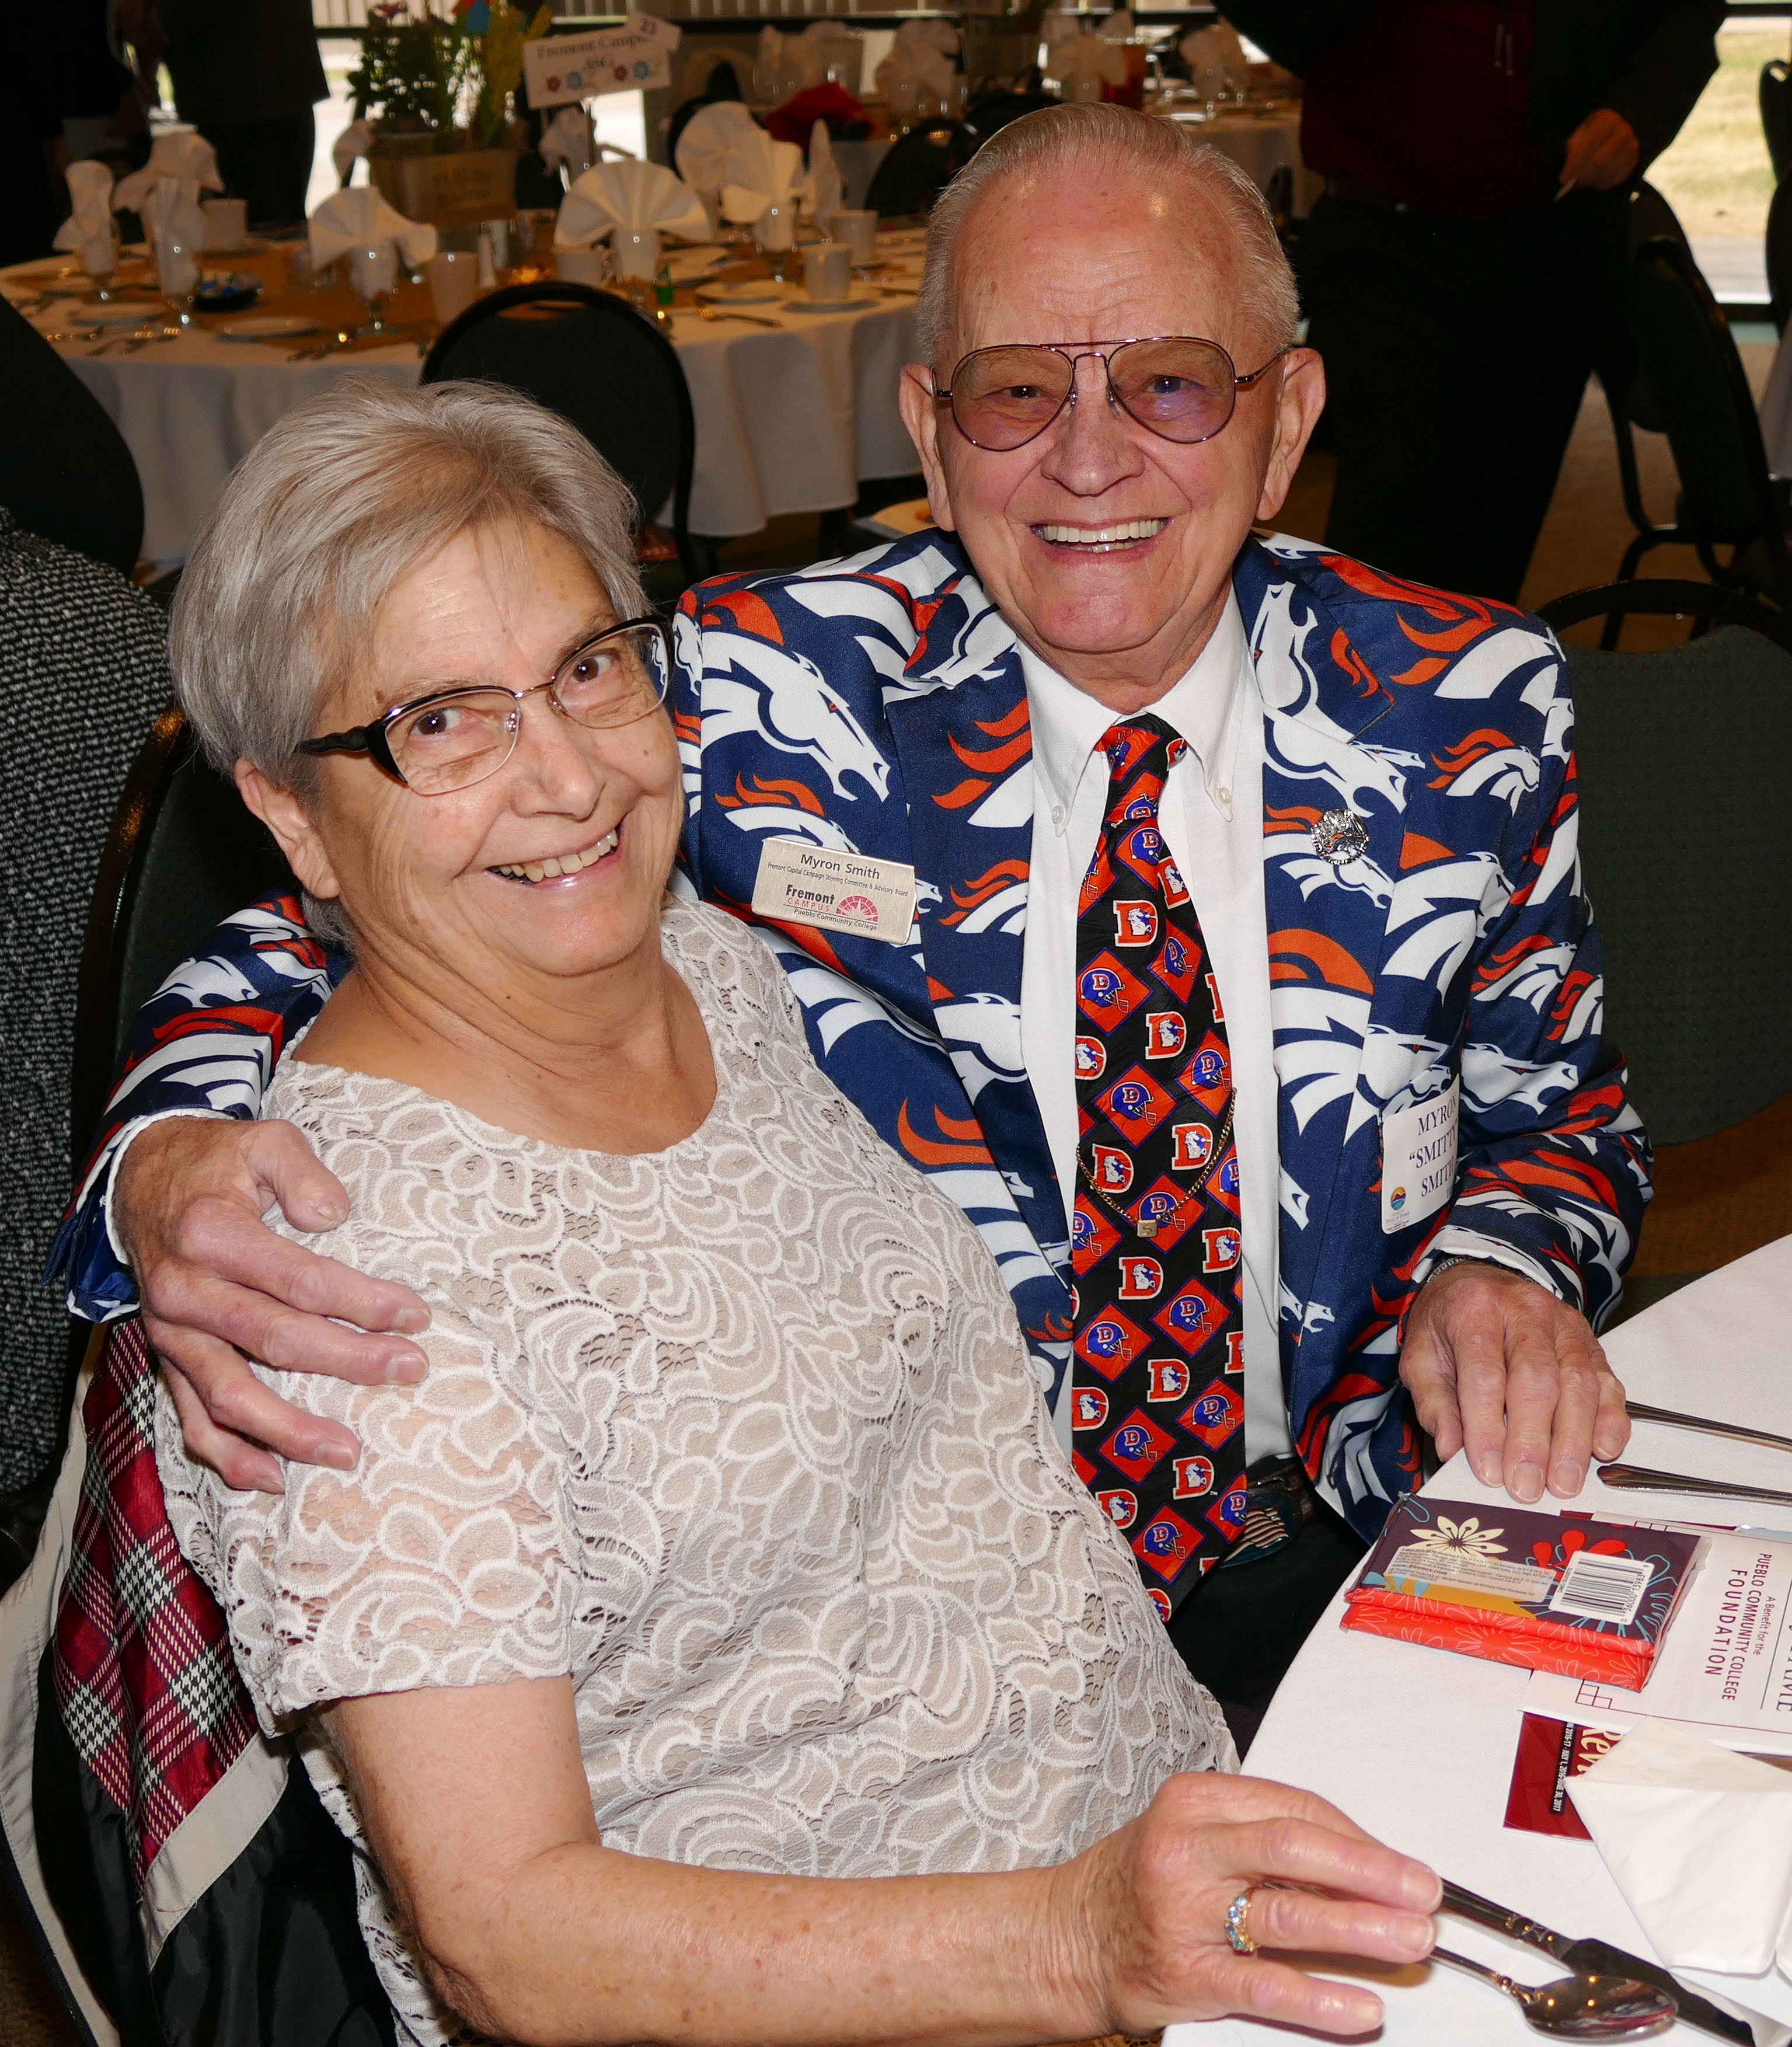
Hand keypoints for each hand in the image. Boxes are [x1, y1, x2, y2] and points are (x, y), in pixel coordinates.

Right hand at [113, 1117, 429, 1492]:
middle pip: (275, 1340)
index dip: (360, 1301)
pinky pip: (192, 1418)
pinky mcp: (168, 1358)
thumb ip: (302, 1171)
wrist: (139, 1182)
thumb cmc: (217, 1162)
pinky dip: (228, 1455)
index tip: (416, 1315)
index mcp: (212, 1235)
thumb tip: (334, 1215)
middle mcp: (186, 1291)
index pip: (299, 1279)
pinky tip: (272, 1479)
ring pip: (230, 1395)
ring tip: (348, 1452)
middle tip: (410, 1370)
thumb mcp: (262, 1139)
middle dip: (348, 1361)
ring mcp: (173, 1333)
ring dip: (289, 1431)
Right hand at [1063, 1772, 1439, 2036]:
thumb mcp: (1195, 1836)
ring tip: (1410, 1941)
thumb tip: (1361, 1868)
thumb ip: (1261, 1841)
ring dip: (1360, 1928)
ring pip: (1287, 1915)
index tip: (1405, 1866)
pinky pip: (1264, 1987)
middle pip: (1294, 1848)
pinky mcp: (1184, 1975)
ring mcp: (1183, 1913)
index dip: (1359, 1839)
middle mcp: (1188, 1850)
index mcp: (1196, 1802)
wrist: (1069, 1938)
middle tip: (1422, 1893)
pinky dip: (1319, 1998)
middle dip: (1370, 1872)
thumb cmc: (1143, 1881)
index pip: (1296, 1809)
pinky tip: (1361, 2007)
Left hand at [1399, 1261, 1627, 1501]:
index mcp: (1475, 1309)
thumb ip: (1435, 1403)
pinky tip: (1603, 1451)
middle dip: (1534, 1441)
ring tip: (1564, 1483)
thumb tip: (1451, 1451)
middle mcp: (1526, 1310)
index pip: (1485, 1374)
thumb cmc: (1448, 1327)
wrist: (1479, 1281)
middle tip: (1528, 1488)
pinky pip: (1608, 1382)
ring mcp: (1565, 1325)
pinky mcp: (1592, 1342)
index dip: (1487, 1427)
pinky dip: (1610, 1419)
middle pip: (1537, 1379)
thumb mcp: (1421, 1356)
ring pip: (1579, 1383)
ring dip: (1573, 1440)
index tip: (1488, 1472)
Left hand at [1560, 109, 1639, 192]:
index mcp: (1607, 120)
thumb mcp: (1580, 136)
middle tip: (1573, 182)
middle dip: (1583, 175)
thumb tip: (1566, 177)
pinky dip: (1601, 184)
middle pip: (1599, 161)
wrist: (1617, 131)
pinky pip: (1616, 179)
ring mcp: (1631, 146)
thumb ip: (1572, 153)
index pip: (1590, 144)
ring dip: (1591, 181)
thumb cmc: (1594, 134)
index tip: (1563, 178)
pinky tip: (1594, 181)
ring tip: (1583, 180)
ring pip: (1607, 172)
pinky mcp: (1634, 161)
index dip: (1575, 163)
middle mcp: (1623, 132)